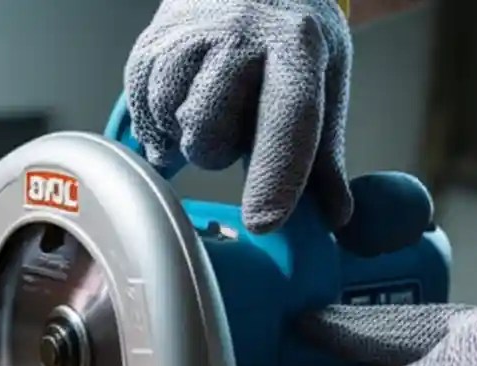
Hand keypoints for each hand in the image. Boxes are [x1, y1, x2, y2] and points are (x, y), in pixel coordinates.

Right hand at [125, 0, 353, 233]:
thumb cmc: (292, 38)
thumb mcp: (323, 85)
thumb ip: (323, 157)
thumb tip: (335, 217)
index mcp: (297, 46)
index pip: (286, 118)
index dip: (274, 174)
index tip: (264, 222)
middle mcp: (242, 31)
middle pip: (209, 130)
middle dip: (216, 150)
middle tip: (233, 127)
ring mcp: (190, 31)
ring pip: (170, 120)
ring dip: (184, 135)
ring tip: (208, 112)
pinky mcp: (152, 38)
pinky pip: (141, 105)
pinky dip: (158, 120)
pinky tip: (179, 106)